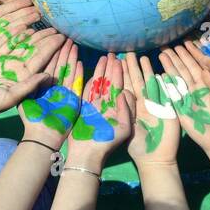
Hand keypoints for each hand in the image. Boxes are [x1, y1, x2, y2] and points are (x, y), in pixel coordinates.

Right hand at [0, 27, 61, 129]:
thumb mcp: (10, 97)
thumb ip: (28, 86)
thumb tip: (48, 75)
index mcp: (23, 77)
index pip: (41, 58)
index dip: (52, 47)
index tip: (63, 36)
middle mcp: (16, 68)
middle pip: (33, 49)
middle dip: (45, 38)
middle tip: (57, 26)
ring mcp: (4, 63)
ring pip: (20, 45)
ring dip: (31, 34)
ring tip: (42, 23)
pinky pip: (5, 44)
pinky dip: (13, 35)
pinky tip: (22, 26)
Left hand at [17, 37, 82, 145]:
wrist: (42, 135)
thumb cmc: (31, 119)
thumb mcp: (24, 98)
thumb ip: (29, 84)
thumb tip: (40, 71)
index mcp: (40, 84)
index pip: (45, 63)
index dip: (49, 51)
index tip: (53, 38)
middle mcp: (52, 86)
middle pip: (58, 64)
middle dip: (62, 50)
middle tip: (66, 36)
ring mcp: (63, 91)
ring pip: (67, 70)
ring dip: (71, 58)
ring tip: (74, 44)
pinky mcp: (72, 99)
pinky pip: (75, 83)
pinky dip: (78, 73)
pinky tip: (80, 62)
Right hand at [66, 53, 132, 168]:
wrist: (87, 155)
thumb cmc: (107, 144)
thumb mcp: (124, 128)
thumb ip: (126, 110)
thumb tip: (124, 92)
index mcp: (118, 109)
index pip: (120, 86)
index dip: (121, 73)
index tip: (121, 60)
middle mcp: (107, 105)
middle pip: (110, 82)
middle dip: (111, 68)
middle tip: (112, 53)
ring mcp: (94, 106)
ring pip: (98, 84)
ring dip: (100, 71)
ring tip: (102, 57)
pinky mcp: (83, 108)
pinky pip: (85, 91)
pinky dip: (87, 80)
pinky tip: (86, 68)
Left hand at [124, 53, 180, 165]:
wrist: (156, 159)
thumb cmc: (138, 147)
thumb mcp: (126, 129)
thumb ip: (125, 111)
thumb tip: (123, 92)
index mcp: (128, 108)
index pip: (122, 86)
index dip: (119, 73)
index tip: (115, 59)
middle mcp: (140, 104)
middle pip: (134, 81)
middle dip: (131, 67)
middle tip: (127, 52)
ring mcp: (153, 106)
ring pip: (148, 85)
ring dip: (146, 71)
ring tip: (143, 57)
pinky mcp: (167, 110)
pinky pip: (164, 94)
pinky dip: (163, 83)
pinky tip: (161, 72)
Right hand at [160, 44, 209, 155]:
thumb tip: (205, 69)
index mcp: (206, 85)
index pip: (196, 67)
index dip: (189, 55)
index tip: (183, 44)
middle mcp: (195, 89)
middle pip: (183, 70)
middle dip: (175, 57)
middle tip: (166, 45)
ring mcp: (186, 98)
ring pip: (176, 78)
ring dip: (169, 66)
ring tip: (162, 54)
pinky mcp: (180, 108)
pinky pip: (171, 94)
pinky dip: (166, 85)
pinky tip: (160, 74)